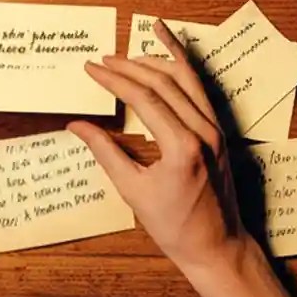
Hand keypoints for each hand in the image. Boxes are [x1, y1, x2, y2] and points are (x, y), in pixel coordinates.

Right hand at [68, 20, 247, 274]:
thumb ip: (105, 152)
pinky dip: (183, 67)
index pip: (144, 98)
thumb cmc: (175, 226)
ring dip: (154, 61)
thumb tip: (77, 125)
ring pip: (185, 78)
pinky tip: (170, 50)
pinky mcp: (219, 130)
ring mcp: (216, 128)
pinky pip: (199, 89)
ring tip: (127, 56)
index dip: (114, 80)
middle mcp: (204, 131)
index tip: (92, 68)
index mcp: (182, 147)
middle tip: (102, 59)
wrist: (216, 246)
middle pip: (163, 82)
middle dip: (129, 66)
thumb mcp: (133, 191)